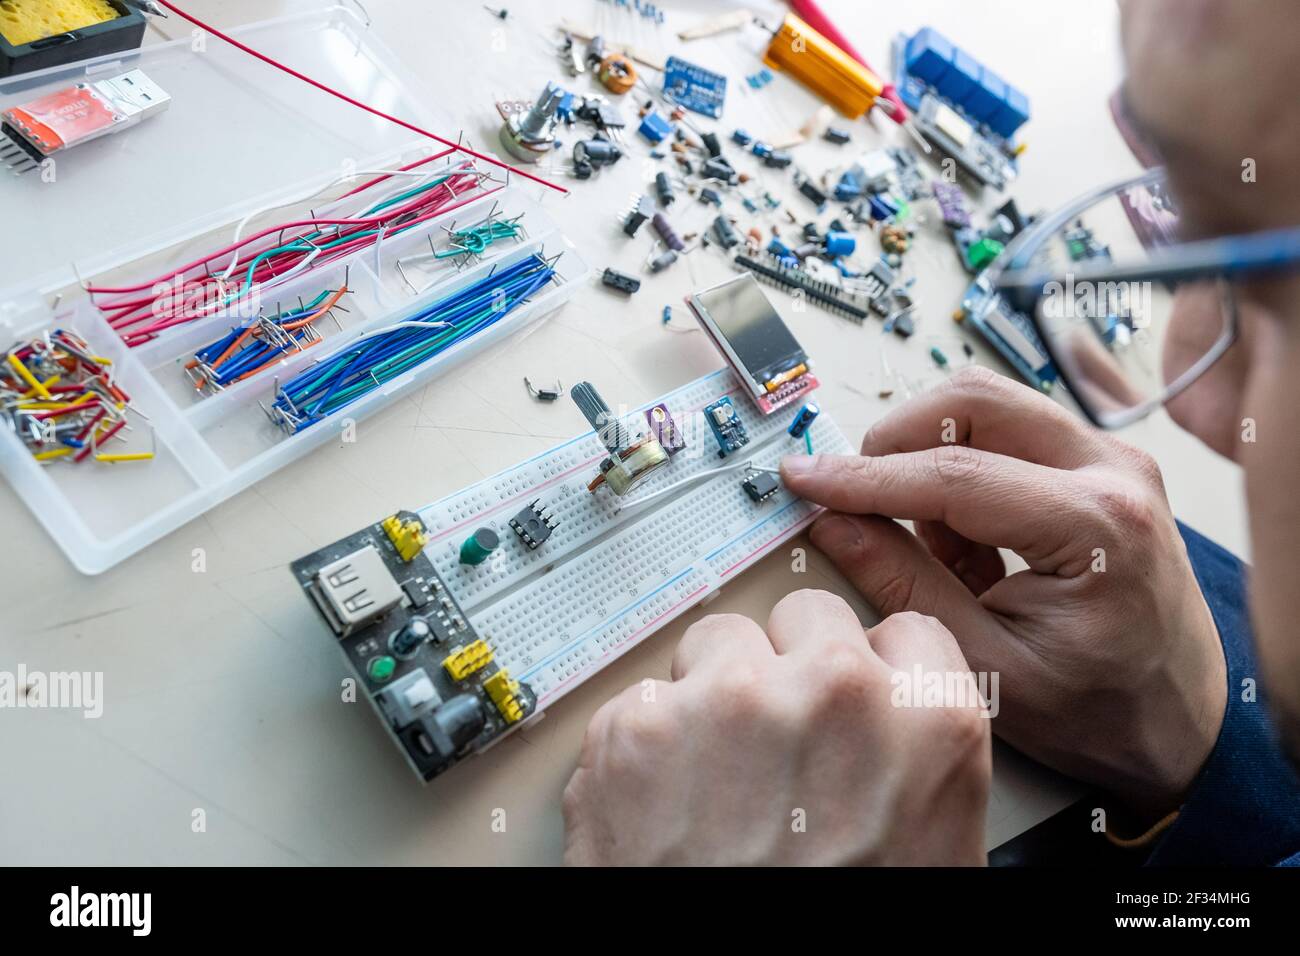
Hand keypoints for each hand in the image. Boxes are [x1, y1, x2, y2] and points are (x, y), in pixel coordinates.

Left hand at [562, 590, 990, 865]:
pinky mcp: (636, 730)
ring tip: (715, 784)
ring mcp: (727, 702)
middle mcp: (832, 691)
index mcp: (928, 721)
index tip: (848, 691)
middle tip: (773, 746)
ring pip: (716, 643)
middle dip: (787, 670)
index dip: (871, 667)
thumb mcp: (931, 844)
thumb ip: (914, 750)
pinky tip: (667, 809)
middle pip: (803, 617)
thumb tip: (895, 707)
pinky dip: (647, 748)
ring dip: (713, 698)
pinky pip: (644, 699)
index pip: (901, 630)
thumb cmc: (841, 932)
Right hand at [780, 367, 1226, 812]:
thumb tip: (835, 524)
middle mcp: (1114, 472)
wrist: (1181, 718)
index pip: (953, 474)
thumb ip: (905, 587)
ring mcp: (1110, 459)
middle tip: (855, 496)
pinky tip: (966, 545)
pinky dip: (960, 472)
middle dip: (896, 439)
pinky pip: (1006, 433)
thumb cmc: (1100, 709)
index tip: (805, 479)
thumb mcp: (987, 667)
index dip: (864, 476)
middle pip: (974, 401)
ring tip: (928, 542)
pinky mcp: (1097, 464)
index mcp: (1097, 528)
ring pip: (988, 405)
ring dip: (929, 456)